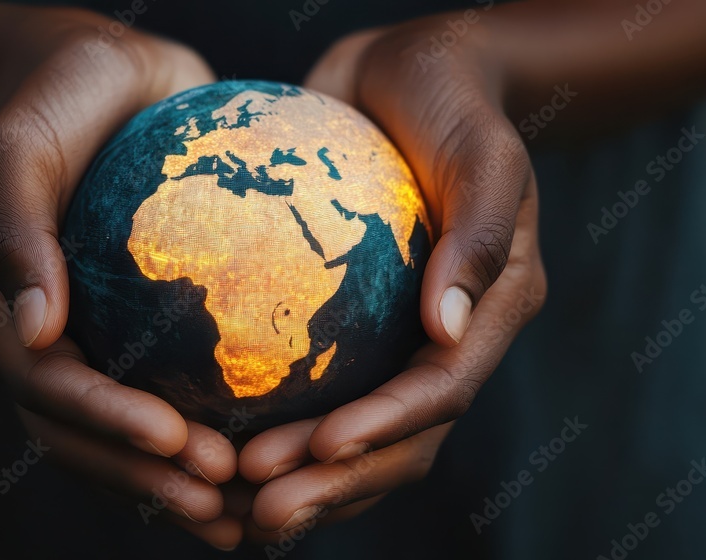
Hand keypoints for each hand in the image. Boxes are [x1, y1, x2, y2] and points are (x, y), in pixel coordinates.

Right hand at [0, 6, 241, 549]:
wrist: (101, 75)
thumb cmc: (59, 93)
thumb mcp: (22, 141)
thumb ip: (15, 228)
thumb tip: (36, 329)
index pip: (44, 384)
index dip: (106, 423)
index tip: (180, 445)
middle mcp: (32, 335)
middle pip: (77, 434)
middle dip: (144, 476)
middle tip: (223, 498)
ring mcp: (80, 337)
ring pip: (115, 434)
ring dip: (171, 482)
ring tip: (242, 512)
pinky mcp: (128, 327)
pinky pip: (162, 390)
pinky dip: (200, 434)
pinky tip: (258, 461)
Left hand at [238, 15, 546, 536]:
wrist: (408, 73)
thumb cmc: (450, 98)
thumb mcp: (482, 149)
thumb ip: (479, 233)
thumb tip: (445, 329)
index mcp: (491, 310)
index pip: (443, 391)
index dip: (386, 429)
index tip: (319, 447)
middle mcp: (445, 339)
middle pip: (398, 439)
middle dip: (335, 482)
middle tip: (261, 510)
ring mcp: (396, 338)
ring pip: (352, 429)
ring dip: (298, 475)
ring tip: (231, 502)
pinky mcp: (348, 323)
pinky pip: (311, 384)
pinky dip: (271, 422)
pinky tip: (214, 441)